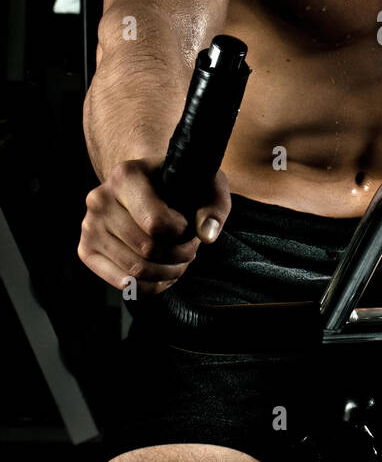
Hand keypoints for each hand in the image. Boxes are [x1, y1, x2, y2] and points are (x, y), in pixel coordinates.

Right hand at [78, 158, 230, 294]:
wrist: (146, 185)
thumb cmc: (178, 185)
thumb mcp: (206, 184)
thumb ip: (215, 206)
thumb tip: (206, 235)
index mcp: (126, 175)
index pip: (157, 224)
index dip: (182, 234)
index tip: (189, 226)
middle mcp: (100, 199)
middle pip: (147, 250)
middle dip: (179, 255)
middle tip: (189, 248)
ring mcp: (89, 226)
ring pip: (135, 271)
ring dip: (168, 272)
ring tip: (179, 260)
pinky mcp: (86, 250)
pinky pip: (122, 283)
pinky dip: (150, 286)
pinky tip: (164, 274)